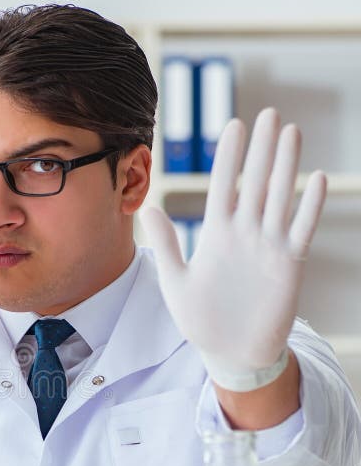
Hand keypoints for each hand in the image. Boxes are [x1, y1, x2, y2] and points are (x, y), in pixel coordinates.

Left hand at [140, 107, 326, 390]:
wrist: (230, 352)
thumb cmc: (201, 319)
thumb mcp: (175, 282)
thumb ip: (168, 245)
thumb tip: (148, 208)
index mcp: (217, 235)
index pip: (223, 187)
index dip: (228, 158)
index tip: (232, 125)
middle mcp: (245, 234)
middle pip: (255, 183)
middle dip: (260, 149)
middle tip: (268, 113)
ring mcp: (269, 247)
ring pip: (279, 198)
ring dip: (286, 166)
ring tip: (290, 132)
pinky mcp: (289, 265)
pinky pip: (301, 230)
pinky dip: (309, 207)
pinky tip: (316, 179)